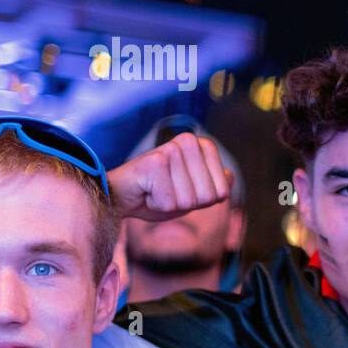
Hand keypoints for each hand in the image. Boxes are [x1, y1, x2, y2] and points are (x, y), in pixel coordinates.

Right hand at [108, 132, 233, 220]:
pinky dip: (157, 206)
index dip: (200, 201)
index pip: (222, 191)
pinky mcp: (155, 162)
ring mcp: (171, 149)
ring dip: (171, 205)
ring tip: (155, 191)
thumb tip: (229, 175)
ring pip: (189, 200)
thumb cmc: (155, 196)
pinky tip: (145, 192)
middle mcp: (189, 141)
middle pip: (208, 196)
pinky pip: (170, 202)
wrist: (118, 197)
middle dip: (187, 204)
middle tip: (165, 192)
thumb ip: (214, 186)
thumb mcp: (192, 195)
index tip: (180, 192)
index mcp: (202, 146)